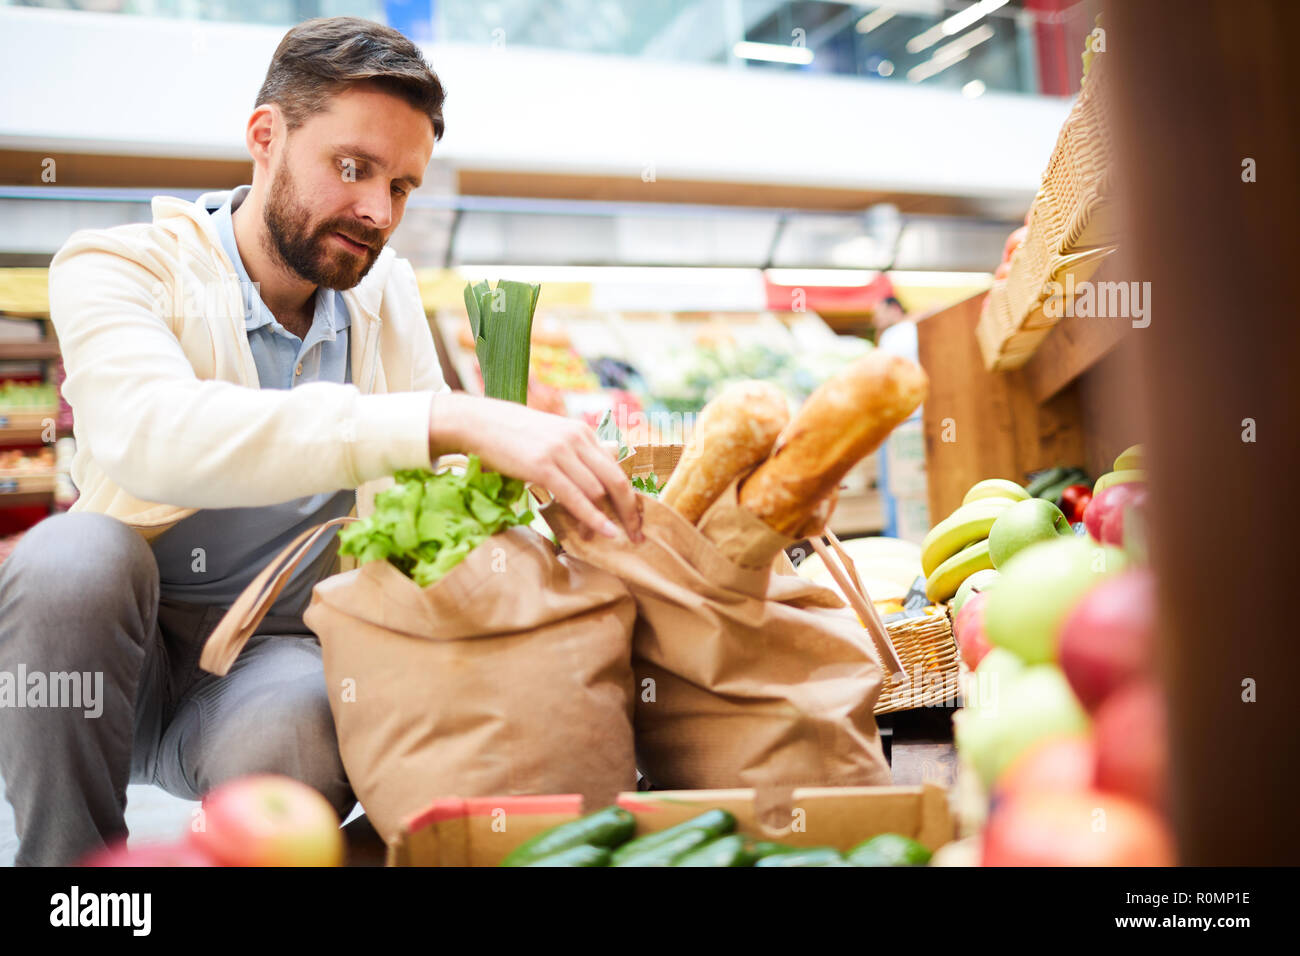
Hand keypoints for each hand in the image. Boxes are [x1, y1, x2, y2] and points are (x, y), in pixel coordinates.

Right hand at [430, 392, 642, 541]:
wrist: (479, 422)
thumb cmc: (512, 434)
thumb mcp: (551, 435)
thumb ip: (575, 451)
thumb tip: (600, 466)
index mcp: (582, 432)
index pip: (616, 467)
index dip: (629, 495)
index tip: (636, 517)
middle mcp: (577, 439)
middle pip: (616, 480)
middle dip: (630, 510)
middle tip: (637, 534)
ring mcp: (561, 452)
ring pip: (598, 491)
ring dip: (607, 518)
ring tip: (611, 538)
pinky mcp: (543, 466)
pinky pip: (576, 497)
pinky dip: (593, 518)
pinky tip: (604, 532)